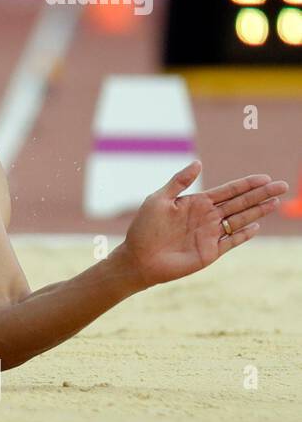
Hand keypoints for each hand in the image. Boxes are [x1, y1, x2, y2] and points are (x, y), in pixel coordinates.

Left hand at [113, 161, 288, 288]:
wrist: (138, 258)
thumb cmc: (144, 228)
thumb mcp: (159, 200)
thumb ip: (179, 182)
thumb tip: (198, 163)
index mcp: (196, 203)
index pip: (228, 191)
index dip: (246, 184)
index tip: (265, 177)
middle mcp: (207, 217)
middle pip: (240, 203)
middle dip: (260, 195)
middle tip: (282, 186)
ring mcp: (210, 234)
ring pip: (240, 220)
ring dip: (257, 211)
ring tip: (276, 202)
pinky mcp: (210, 252)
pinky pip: (231, 241)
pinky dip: (243, 234)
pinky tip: (256, 226)